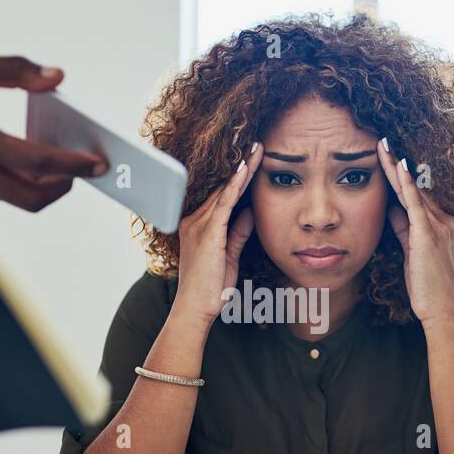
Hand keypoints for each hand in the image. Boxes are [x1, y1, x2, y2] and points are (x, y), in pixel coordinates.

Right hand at [0, 39, 107, 210]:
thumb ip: (15, 70)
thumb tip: (57, 78)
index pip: (34, 162)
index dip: (71, 165)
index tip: (98, 163)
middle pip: (32, 198)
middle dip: (65, 185)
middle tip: (87, 167)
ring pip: (17, 199)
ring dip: (46, 184)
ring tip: (66, 160)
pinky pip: (1, 193)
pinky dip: (23, 181)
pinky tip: (36, 159)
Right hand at [172, 143, 260, 326]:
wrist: (195, 308)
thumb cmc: (210, 287)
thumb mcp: (230, 255)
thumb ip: (238, 232)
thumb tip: (250, 211)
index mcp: (198, 225)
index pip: (222, 195)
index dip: (238, 177)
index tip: (253, 159)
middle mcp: (194, 221)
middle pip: (222, 188)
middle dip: (242, 166)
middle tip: (258, 145)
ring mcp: (198, 225)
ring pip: (224, 191)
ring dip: (242, 169)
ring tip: (257, 150)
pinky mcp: (207, 233)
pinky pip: (224, 204)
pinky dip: (235, 186)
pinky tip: (245, 171)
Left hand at [377, 138, 453, 326]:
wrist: (441, 309)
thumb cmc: (427, 286)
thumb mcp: (412, 252)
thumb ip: (405, 229)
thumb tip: (392, 210)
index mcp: (440, 224)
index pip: (415, 195)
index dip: (400, 176)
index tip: (386, 158)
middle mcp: (443, 220)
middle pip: (414, 187)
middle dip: (396, 165)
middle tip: (381, 141)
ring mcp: (438, 226)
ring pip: (413, 191)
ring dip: (397, 168)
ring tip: (383, 147)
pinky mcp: (429, 234)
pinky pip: (415, 203)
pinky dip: (406, 184)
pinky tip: (399, 167)